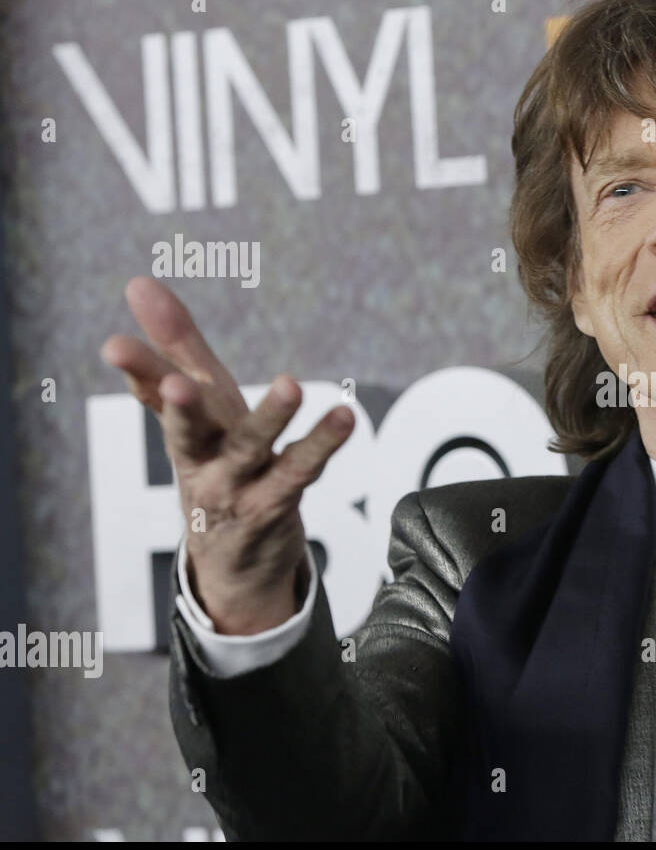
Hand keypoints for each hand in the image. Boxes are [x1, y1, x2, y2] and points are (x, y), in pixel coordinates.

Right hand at [100, 276, 353, 633]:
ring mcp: (237, 490)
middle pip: (187, 432)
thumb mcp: (196, 413)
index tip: (115, 346)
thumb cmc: (216, 469)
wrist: (234, 565)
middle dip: (179, 407)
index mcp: (183, 435)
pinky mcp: (275, 507)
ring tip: (290, 385)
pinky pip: (301, 472)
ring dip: (270, 419)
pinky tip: (345, 416)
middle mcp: (203, 463)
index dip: (139, 371)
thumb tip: (140, 283)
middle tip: (175, 384)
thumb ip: (175, 351)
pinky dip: (322, 445)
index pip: (156, 397)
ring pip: (251, 451)